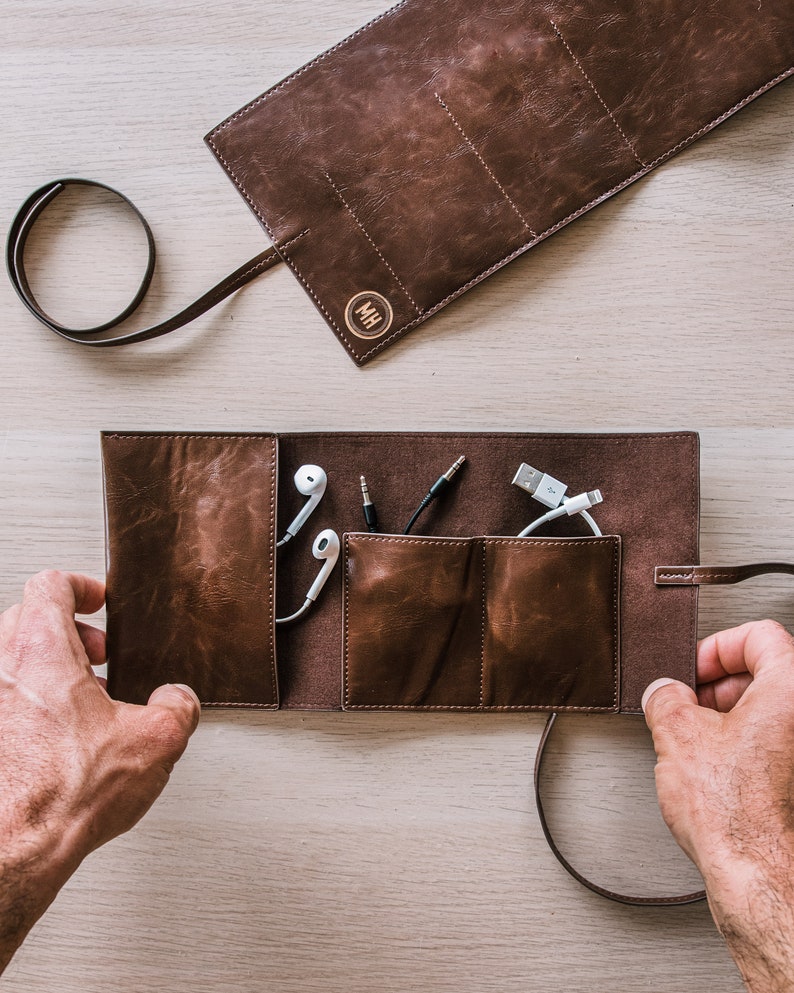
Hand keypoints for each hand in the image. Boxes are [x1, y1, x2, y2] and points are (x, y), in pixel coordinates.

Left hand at [0, 571, 199, 972]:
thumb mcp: (157, 739)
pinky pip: (8, 698)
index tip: (98, 601)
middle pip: (26, 618)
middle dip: (70, 630)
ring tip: (82, 695)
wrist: (18, 849)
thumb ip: (178, 705)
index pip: (50, 585)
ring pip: (13, 660)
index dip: (81, 586)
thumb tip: (178, 699)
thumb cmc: (65, 795)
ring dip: (50, 667)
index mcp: (40, 650)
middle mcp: (2, 670)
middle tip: (97, 651)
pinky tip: (62, 735)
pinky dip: (32, 702)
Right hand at [643, 620, 793, 991]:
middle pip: (769, 671)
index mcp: (792, 687)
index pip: (757, 635)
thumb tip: (664, 693)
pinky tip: (717, 766)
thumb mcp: (677, 733)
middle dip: (720, 684)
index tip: (693, 669)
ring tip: (697, 738)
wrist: (757, 873)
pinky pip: (777, 742)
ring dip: (732, 715)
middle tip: (689, 702)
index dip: (715, 648)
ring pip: (773, 709)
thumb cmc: (734, 811)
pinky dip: (748, 744)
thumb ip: (666, 696)